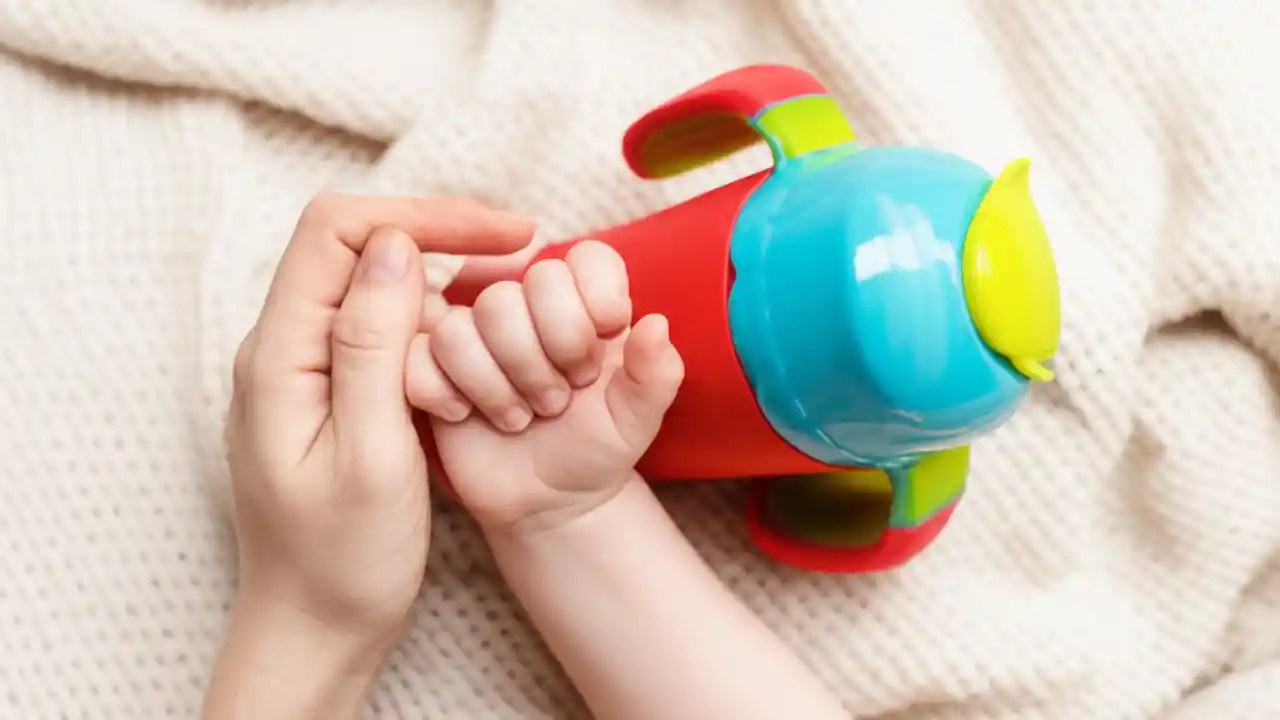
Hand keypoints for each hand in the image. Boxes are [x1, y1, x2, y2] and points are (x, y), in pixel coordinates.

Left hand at [204, 194, 532, 719]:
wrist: (313, 628)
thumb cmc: (340, 560)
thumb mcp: (371, 456)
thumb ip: (374, 348)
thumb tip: (393, 248)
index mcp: (278, 356)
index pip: (339, 231)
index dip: (426, 215)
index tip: (506, 234)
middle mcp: (281, 348)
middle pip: (355, 244)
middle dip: (439, 231)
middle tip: (519, 246)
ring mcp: (302, 368)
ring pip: (370, 282)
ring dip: (439, 274)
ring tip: (508, 292)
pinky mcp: (326, 390)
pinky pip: (376, 325)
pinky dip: (429, 315)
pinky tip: (475, 334)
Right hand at [407, 241, 684, 533]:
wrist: (550, 501)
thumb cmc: (597, 447)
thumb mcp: (639, 418)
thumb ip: (657, 373)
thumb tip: (656, 324)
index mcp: (583, 301)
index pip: (584, 257)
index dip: (594, 301)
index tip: (603, 347)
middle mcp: (525, 306)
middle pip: (509, 293)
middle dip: (540, 361)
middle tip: (559, 400)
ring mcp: (472, 333)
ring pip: (461, 327)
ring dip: (498, 386)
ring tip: (522, 417)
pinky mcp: (428, 365)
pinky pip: (417, 358)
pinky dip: (448, 396)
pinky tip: (470, 417)